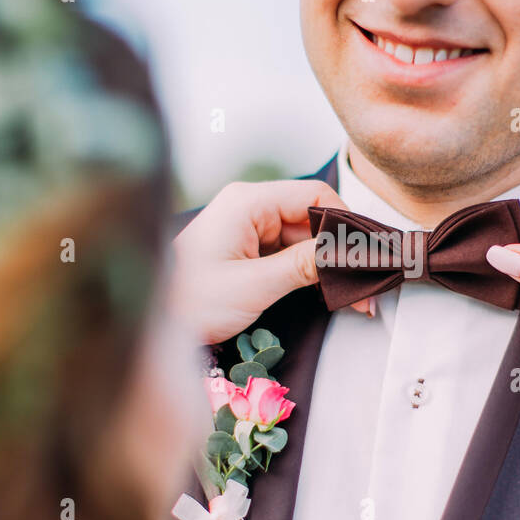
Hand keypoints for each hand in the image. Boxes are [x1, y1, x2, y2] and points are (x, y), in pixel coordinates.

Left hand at [170, 179, 369, 344]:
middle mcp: (250, 207)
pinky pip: (290, 254)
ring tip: (358, 299)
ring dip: (330, 267)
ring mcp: (249, 228)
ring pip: (306, 239)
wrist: (150, 323)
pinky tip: (334, 294)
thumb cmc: (190, 302)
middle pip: (313, 218)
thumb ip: (303, 265)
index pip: (314, 195)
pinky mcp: (248, 250)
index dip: (346, 222)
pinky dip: (312, 273)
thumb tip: (349, 253)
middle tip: (370, 285)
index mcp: (247, 202)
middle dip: (341, 251)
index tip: (369, 252)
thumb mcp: (253, 286)